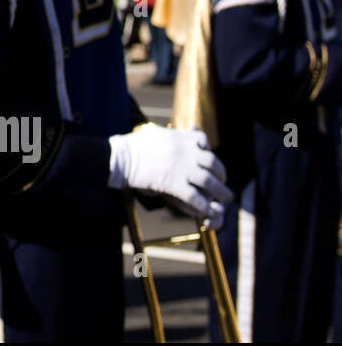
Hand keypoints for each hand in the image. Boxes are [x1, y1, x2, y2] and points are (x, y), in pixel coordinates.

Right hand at [108, 125, 231, 226]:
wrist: (120, 157)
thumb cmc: (132, 146)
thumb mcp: (154, 134)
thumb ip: (170, 136)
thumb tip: (178, 136)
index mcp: (180, 138)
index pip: (203, 141)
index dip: (210, 153)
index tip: (212, 163)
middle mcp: (185, 151)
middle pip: (212, 163)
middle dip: (221, 174)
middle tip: (223, 182)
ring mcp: (181, 168)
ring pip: (209, 182)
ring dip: (220, 192)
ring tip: (225, 199)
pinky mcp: (174, 184)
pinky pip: (195, 197)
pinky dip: (203, 205)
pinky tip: (206, 211)